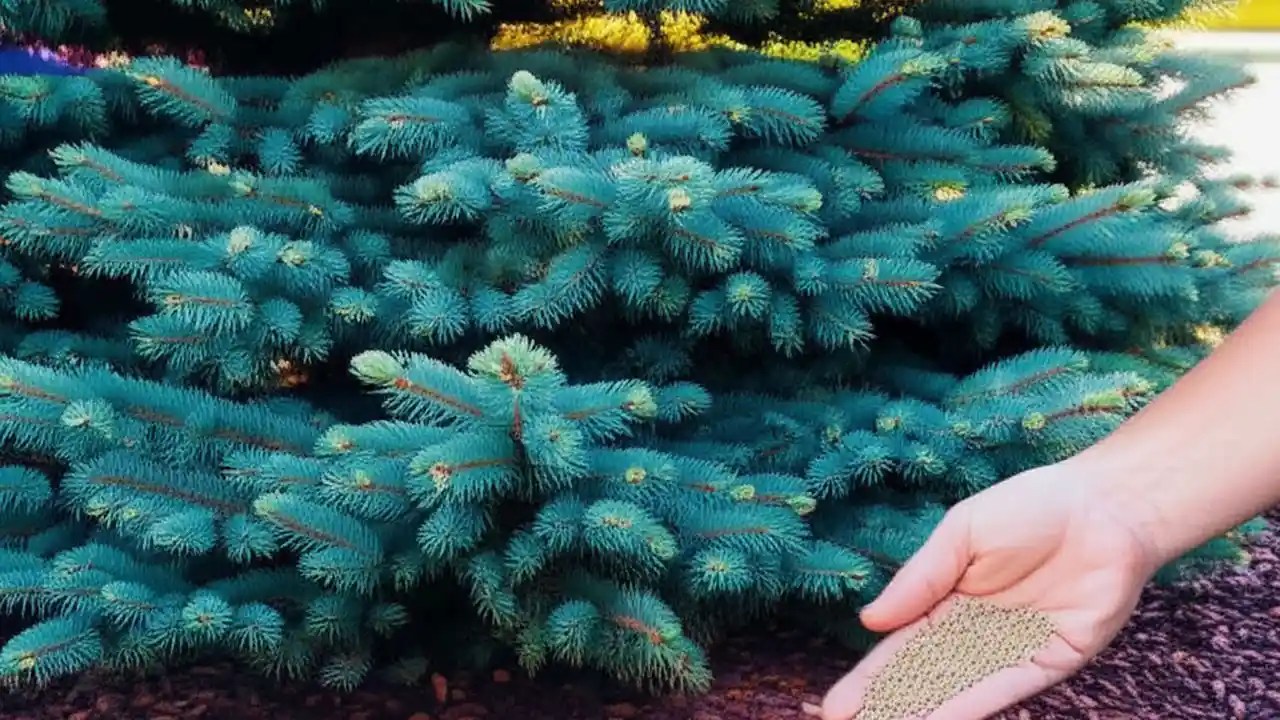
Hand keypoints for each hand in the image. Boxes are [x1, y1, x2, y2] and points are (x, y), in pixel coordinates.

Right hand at [820, 461, 1161, 719]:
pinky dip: (971, 707)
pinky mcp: (1050, 660)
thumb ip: (921, 578)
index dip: (871, 678)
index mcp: (949, 599)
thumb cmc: (1031, 507)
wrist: (1105, 507)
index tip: (838, 705)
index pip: (902, 648)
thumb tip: (870, 621)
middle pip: (923, 677)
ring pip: (958, 690)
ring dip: (923, 713)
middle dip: (887, 704)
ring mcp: (1013, 650)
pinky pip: (1004, 689)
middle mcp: (977, 632)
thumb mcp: (962, 533)